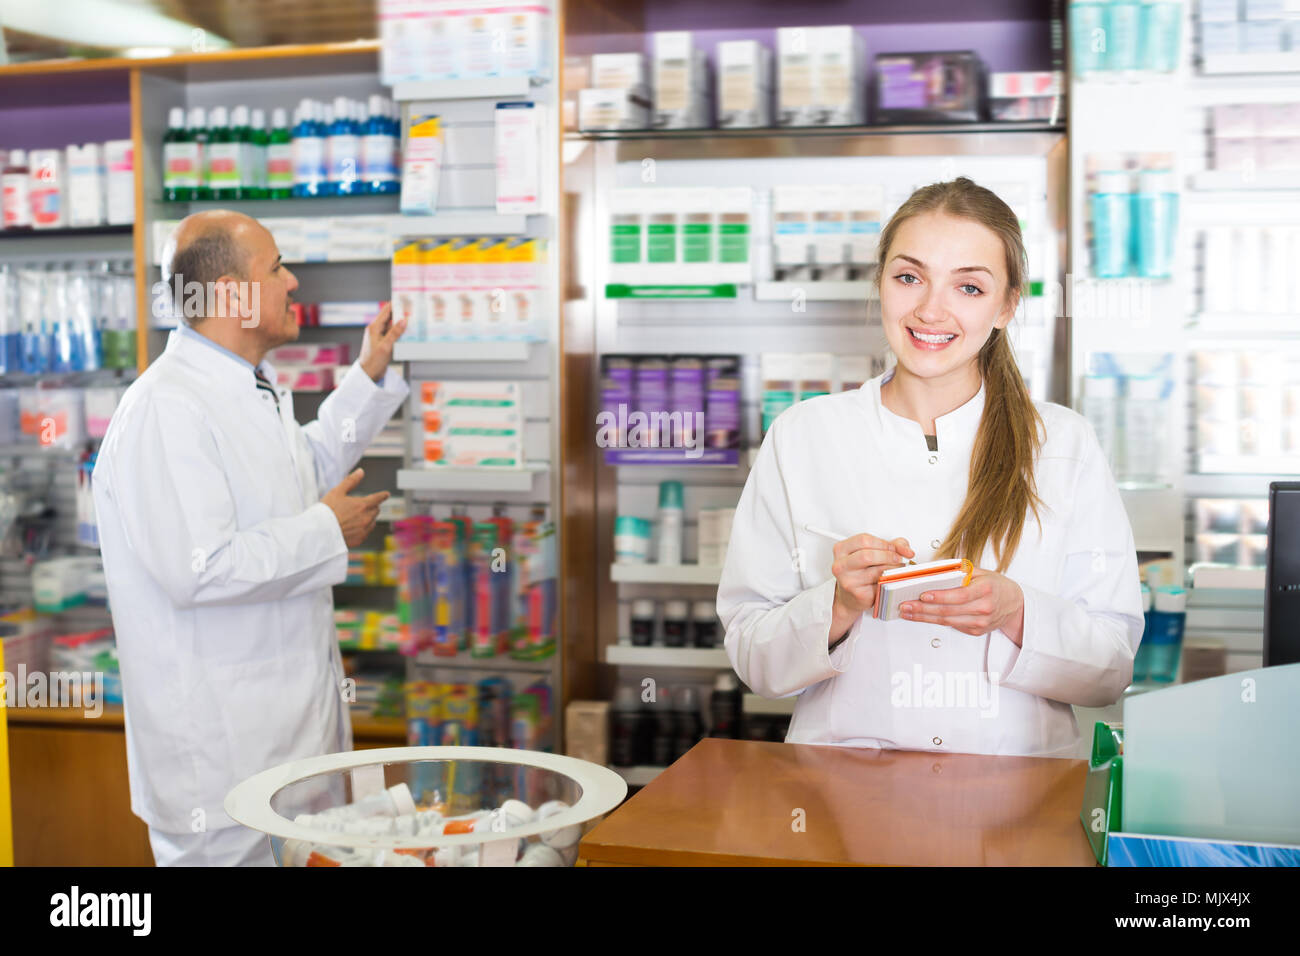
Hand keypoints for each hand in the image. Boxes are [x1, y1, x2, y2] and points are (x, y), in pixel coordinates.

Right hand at [322, 468, 388, 547]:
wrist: (319, 532)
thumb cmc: (327, 510)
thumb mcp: (337, 492)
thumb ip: (351, 481)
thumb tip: (361, 471)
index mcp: (363, 505)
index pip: (378, 498)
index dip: (383, 495)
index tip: (386, 494)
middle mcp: (366, 518)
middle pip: (376, 510)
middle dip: (372, 507)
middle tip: (362, 506)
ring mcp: (364, 530)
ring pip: (372, 522)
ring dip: (369, 518)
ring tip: (356, 517)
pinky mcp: (360, 539)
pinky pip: (366, 532)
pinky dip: (363, 529)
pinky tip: (353, 527)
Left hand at [359, 302, 406, 382]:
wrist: (368, 374)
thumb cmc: (373, 361)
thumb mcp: (386, 346)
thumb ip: (394, 332)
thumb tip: (403, 320)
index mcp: (374, 327)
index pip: (386, 311)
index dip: (395, 304)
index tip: (405, 300)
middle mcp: (376, 330)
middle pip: (390, 317)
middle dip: (400, 313)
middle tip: (413, 310)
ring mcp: (379, 336)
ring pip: (392, 326)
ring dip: (401, 324)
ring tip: (413, 320)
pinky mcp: (383, 343)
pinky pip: (392, 334)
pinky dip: (400, 332)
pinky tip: (408, 333)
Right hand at [829, 533, 914, 642]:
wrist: (850, 596)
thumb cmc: (861, 571)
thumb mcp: (872, 552)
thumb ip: (892, 546)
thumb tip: (907, 550)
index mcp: (841, 549)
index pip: (863, 540)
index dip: (883, 543)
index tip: (893, 548)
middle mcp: (841, 565)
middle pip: (868, 555)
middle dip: (888, 555)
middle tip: (898, 558)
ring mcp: (848, 581)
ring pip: (877, 571)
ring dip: (893, 568)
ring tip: (897, 568)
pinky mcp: (859, 594)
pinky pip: (881, 585)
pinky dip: (890, 581)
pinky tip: (890, 579)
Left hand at [899, 568, 1024, 641]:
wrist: (1014, 605)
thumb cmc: (996, 586)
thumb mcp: (982, 572)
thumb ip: (959, 572)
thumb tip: (934, 571)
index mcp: (985, 589)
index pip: (959, 595)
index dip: (940, 596)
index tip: (923, 595)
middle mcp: (983, 608)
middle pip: (948, 611)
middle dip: (923, 609)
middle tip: (906, 605)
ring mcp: (980, 622)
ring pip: (947, 621)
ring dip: (924, 617)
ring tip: (908, 612)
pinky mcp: (975, 631)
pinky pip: (952, 626)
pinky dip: (934, 621)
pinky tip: (921, 617)